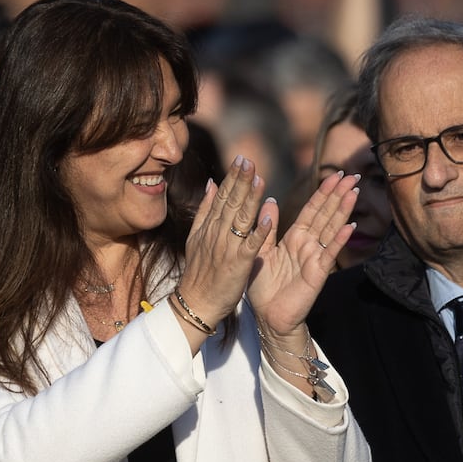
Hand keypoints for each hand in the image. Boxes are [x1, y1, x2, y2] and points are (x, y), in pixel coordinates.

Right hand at [177, 156, 274, 333]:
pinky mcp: (237, 264)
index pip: (222, 197)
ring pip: (240, 220)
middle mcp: (217, 234)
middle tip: (249, 160)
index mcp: (209, 227)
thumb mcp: (195, 238)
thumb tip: (211, 183)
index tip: (242, 159)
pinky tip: (267, 219)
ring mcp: (227, 248)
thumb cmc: (199, 272)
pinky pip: (249, 246)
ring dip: (250, 199)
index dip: (232, 177)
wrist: (196, 302)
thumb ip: (205, 210)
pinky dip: (258, 233)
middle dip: (241, 180)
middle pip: (231, 203)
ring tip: (260, 180)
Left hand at [248, 171, 358, 339]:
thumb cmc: (263, 286)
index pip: (312, 210)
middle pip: (326, 215)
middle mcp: (308, 245)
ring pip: (331, 229)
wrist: (268, 316)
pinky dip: (339, 240)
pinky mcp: (317, 273)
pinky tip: (349, 227)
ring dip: (343, 211)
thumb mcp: (260, 250)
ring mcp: (314, 258)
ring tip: (354, 192)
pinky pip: (328, 254)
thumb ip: (266, 227)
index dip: (323, 193)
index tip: (334, 175)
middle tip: (352, 175)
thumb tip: (268, 199)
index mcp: (294, 238)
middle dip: (338, 195)